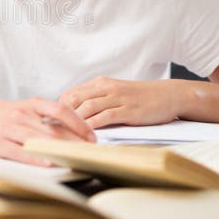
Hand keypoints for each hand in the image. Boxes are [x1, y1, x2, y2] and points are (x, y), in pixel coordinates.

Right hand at [0, 97, 95, 165]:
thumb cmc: (7, 114)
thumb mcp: (28, 109)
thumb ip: (49, 118)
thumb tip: (78, 132)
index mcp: (32, 104)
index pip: (60, 110)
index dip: (79, 124)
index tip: (92, 137)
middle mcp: (21, 114)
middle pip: (53, 130)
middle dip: (75, 143)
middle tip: (90, 153)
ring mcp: (9, 129)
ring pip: (39, 140)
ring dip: (60, 151)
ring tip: (76, 159)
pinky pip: (19, 152)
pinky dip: (35, 158)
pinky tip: (48, 162)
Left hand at [59, 77, 182, 128]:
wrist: (168, 95)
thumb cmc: (140, 98)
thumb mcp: (115, 93)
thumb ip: (97, 100)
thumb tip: (76, 114)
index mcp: (100, 83)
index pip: (71, 93)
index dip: (59, 108)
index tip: (50, 121)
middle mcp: (106, 88)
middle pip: (75, 99)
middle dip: (61, 115)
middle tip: (51, 130)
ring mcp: (117, 98)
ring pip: (87, 107)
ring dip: (74, 122)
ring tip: (63, 135)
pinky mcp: (128, 110)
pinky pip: (105, 117)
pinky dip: (92, 126)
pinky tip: (84, 135)